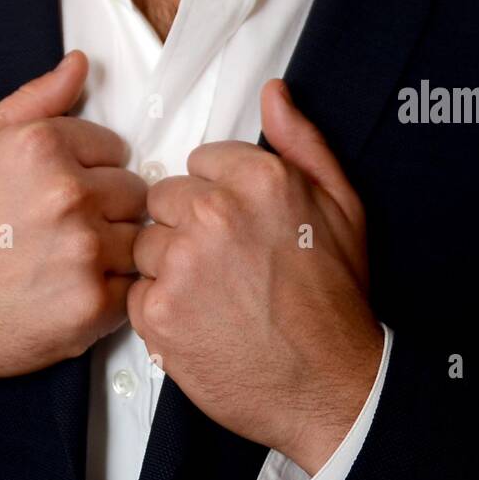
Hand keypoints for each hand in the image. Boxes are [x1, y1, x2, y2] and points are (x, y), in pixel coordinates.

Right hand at [0, 50, 145, 390]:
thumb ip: (36, 98)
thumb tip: (80, 64)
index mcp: (42, 145)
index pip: (115, 146)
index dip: (91, 169)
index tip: (62, 190)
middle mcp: (68, 193)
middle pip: (133, 191)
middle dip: (106, 207)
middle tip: (64, 228)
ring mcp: (84, 249)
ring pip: (138, 237)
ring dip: (112, 250)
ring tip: (67, 259)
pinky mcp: (92, 301)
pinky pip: (131, 285)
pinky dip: (108, 291)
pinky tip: (70, 289)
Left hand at [127, 79, 382, 474]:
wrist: (330, 387)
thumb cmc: (334, 299)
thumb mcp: (342, 205)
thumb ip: (301, 141)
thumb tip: (273, 92)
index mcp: (258, 178)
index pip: (198, 163)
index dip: (217, 197)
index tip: (238, 228)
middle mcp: (214, 213)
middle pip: (165, 200)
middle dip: (187, 228)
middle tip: (224, 266)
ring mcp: (181, 263)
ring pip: (147, 245)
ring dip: (169, 267)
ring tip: (213, 297)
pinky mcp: (157, 312)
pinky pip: (136, 292)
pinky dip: (160, 310)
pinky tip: (198, 322)